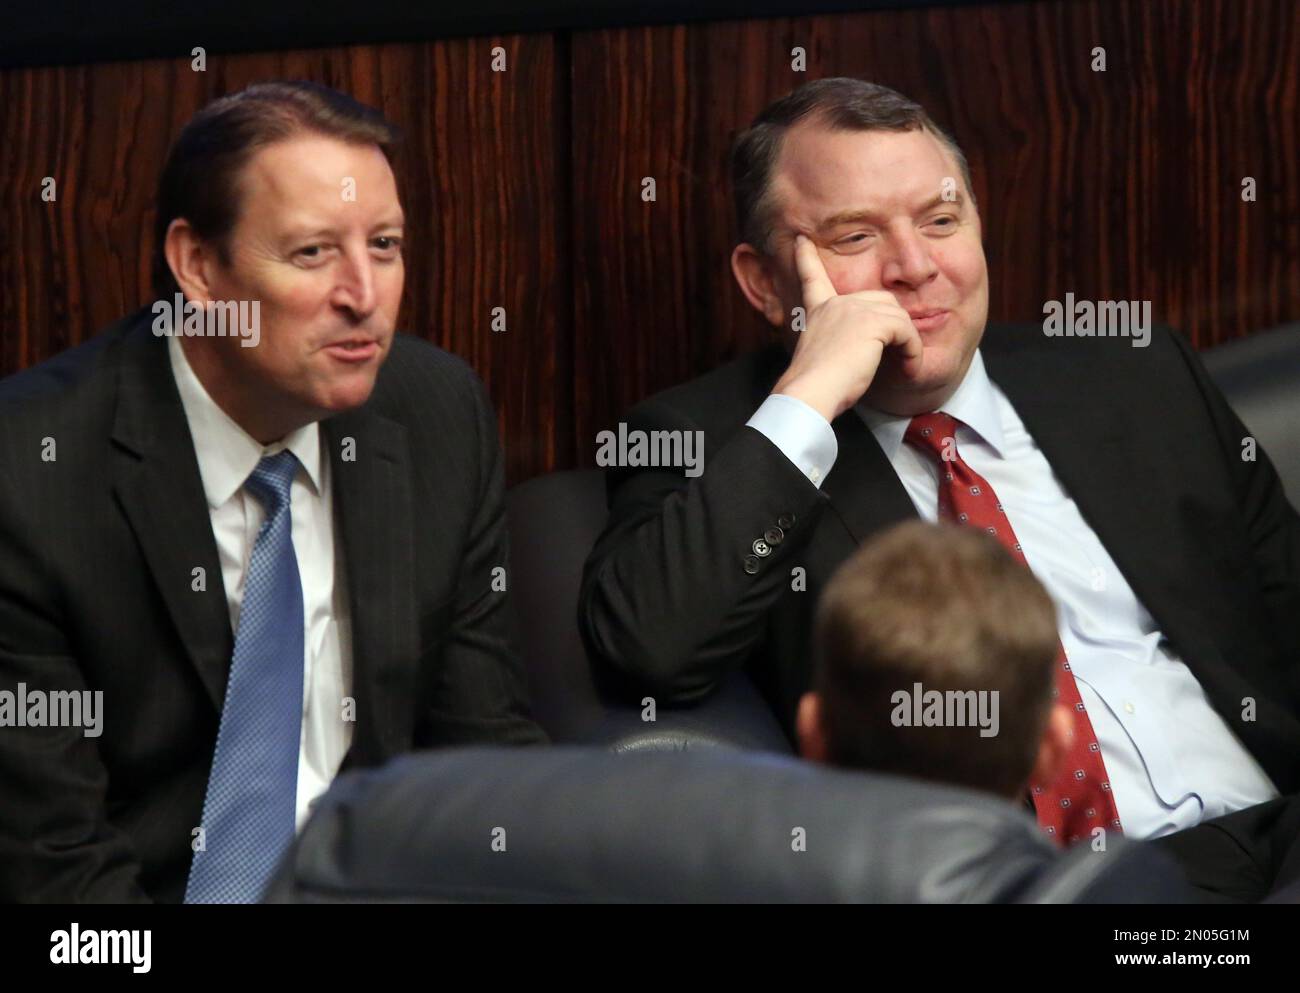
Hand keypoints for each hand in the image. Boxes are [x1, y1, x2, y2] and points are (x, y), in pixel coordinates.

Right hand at [772, 234, 922, 421]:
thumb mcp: (825, 357)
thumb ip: (839, 343)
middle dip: (895, 325)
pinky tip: (908, 368)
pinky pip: (906, 330)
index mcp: (819, 311)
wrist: (811, 392)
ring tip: (905, 366)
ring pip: (898, 316)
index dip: (806, 259)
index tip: (802, 241)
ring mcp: (853, 308)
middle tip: (902, 353)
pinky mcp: (873, 321)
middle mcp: (835, 304)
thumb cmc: (817, 387)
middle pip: (881, 300)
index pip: (813, 278)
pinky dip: (913, 351)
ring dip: (908, 343)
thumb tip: (862, 352)